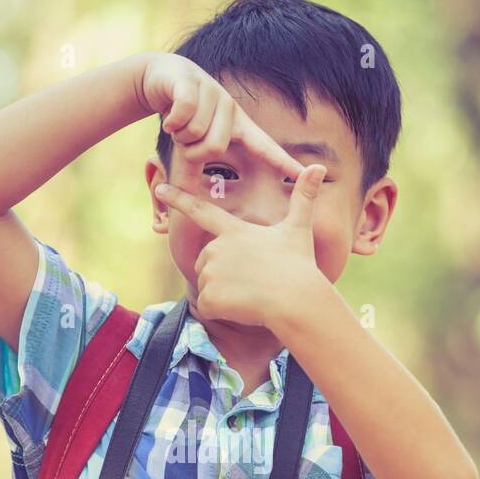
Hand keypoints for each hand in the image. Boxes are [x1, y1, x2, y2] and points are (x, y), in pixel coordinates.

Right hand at [137, 51, 303, 184]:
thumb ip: (192, 172)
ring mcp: (214, 93)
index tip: (304, 174)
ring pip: (196, 131)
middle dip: (191, 149)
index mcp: (239, 126)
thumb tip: (186, 203)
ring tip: (178, 123)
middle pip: (215, 147)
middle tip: (184, 138)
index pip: (265, 147)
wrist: (162, 78)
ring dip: (178, 134)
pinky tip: (168, 117)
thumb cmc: (182, 116)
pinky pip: (184, 113)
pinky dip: (171, 121)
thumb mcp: (193, 145)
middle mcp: (231, 109)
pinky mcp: (192, 83)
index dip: (283, 161)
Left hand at [155, 163, 328, 329]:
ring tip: (251, 292)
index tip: (159, 188)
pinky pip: (208, 305)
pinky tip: (242, 307)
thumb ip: (304, 198)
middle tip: (252, 279)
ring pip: (207, 284)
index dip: (179, 198)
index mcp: (234, 230)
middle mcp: (217, 248)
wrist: (295, 301)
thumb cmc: (299, 265)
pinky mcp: (210, 296)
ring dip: (224, 292)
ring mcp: (211, 272)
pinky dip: (222, 310)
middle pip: (207, 260)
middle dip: (223, 272)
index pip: (201, 210)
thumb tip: (319, 167)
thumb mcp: (299, 229)